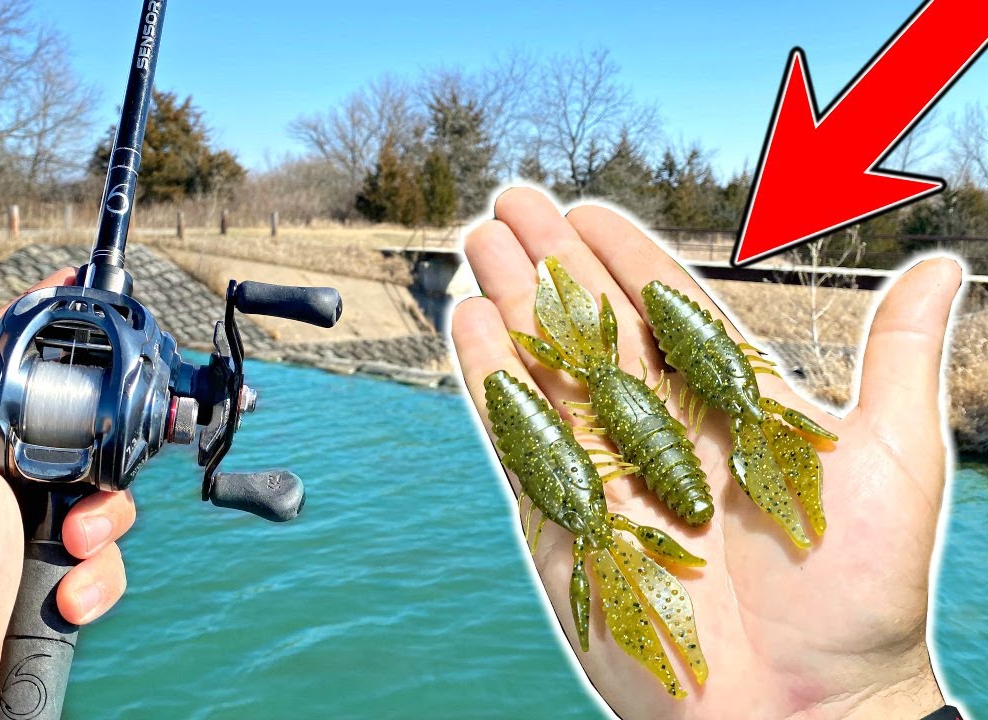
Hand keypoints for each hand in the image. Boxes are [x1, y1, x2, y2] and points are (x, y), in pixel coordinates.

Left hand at [0, 269, 136, 718]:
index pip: (11, 360)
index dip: (51, 323)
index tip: (88, 286)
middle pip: (82, 437)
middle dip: (100, 479)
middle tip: (81, 511)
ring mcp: (20, 525)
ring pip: (101, 501)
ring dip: (99, 538)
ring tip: (67, 562)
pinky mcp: (43, 569)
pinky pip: (100, 557)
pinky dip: (93, 581)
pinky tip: (64, 600)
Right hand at [453, 189, 959, 719]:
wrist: (805, 707)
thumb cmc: (859, 591)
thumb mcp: (892, 459)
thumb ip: (897, 357)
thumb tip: (940, 263)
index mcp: (728, 406)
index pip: (664, 311)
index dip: (623, 257)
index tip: (586, 208)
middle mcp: (661, 430)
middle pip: (593, 327)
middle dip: (550, 263)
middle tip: (508, 202)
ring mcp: (608, 473)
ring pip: (548, 369)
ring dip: (511, 304)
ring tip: (478, 244)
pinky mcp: (564, 523)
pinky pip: (521, 439)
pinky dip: (491, 379)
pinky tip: (471, 322)